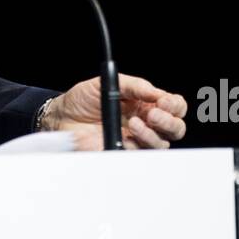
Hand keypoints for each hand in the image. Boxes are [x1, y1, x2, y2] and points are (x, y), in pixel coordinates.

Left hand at [44, 74, 187, 149]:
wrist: (63, 116)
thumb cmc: (84, 99)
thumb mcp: (108, 83)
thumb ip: (134, 86)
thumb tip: (156, 93)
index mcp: (145, 103)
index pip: (174, 106)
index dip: (174, 105)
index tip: (163, 101)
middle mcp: (145, 122)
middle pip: (175, 128)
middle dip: (168, 122)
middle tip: (153, 114)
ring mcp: (136, 139)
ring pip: (161, 144)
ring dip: (151, 134)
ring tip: (133, 124)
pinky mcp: (123, 152)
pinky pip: (140, 154)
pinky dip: (136, 145)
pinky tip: (125, 136)